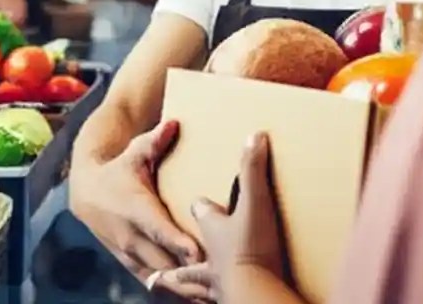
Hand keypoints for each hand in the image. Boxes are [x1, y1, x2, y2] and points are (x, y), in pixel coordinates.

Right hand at [69, 121, 204, 291]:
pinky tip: (191, 297)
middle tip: (217, 279)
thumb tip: (174, 122)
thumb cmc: (118, 169)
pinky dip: (169, 290)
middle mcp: (132, 235)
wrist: (85, 191)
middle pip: (163, 261)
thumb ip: (155, 141)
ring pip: (157, 277)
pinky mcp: (128, 261)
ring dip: (181, 287)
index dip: (179, 242)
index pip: (160, 229)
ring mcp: (129, 252)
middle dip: (188, 273)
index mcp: (137, 208)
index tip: (200, 253)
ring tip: (209, 296)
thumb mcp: (133, 153)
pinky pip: (149, 281)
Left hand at [191, 132, 287, 300]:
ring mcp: (214, 280)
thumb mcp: (254, 202)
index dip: (202, 205)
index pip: (201, 210)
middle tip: (176, 243)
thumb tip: (255, 135)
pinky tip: (202, 302)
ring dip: (185, 279)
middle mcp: (207, 254)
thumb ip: (253, 170)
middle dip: (180, 248)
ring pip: (193, 279)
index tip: (199, 202)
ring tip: (168, 280)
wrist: (250, 292)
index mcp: (211, 226)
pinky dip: (204, 299)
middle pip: (188, 247)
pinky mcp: (224, 298)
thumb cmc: (249, 247)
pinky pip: (209, 299)